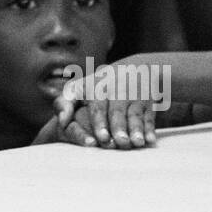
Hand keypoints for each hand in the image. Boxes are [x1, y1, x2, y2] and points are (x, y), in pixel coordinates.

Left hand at [38, 71, 156, 148]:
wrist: (136, 68)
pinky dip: (150, 128)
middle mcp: (116, 89)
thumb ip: (65, 103)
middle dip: (116, 126)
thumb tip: (62, 122)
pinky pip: (149, 115)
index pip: (96, 105)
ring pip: (133, 113)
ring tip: (136, 143)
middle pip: (116, 110)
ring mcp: (133, 94)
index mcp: (97, 87)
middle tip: (116, 142)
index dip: (98, 120)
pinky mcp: (148, 101)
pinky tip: (150, 140)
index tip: (99, 137)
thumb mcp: (80, 87)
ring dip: (135, 128)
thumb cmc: (99, 86)